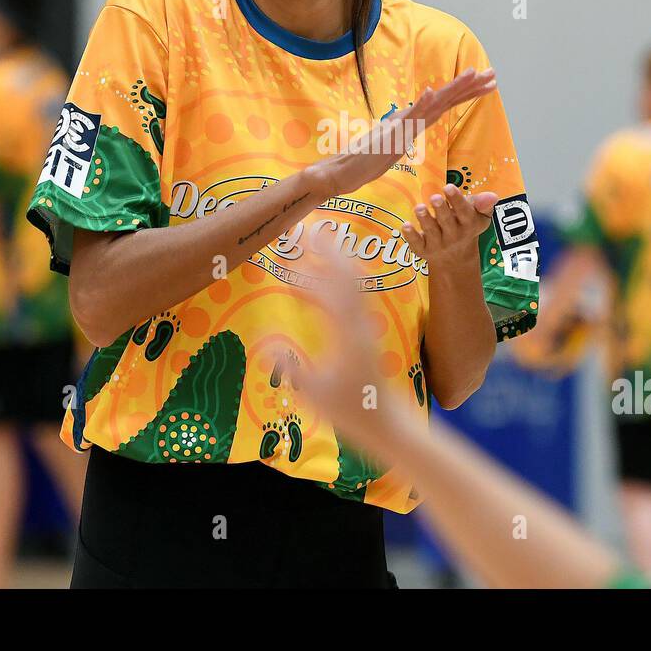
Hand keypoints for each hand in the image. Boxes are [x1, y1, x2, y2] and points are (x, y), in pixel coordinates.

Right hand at [267, 237, 410, 454]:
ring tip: (314, 242)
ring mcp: (364, 326)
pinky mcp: (364, 332)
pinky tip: (321, 278)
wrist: (388, 422)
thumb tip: (262, 341)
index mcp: (348, 334)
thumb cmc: (352, 412)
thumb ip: (290, 367)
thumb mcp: (315, 393)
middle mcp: (360, 323)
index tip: (294, 249)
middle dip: (327, 250)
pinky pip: (351, 296)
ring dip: (333, 260)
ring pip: (351, 283)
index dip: (312, 268)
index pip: (330, 291)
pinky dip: (337, 279)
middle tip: (306, 228)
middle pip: (345, 277)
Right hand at [313, 67, 496, 197]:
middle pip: (445, 99)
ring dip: (453, 88)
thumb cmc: (365, 163)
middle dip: (471, 86)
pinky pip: (407, 118)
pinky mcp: (390, 134)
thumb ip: (404, 134)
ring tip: (473, 74)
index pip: (445, 104)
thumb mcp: (394, 148)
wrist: (343, 171)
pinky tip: (430, 92)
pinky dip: (419, 104)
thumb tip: (412, 127)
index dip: (467, 93)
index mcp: (412, 121)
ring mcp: (400, 124)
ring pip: (432, 103)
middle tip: (494, 74)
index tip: (488, 84)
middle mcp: (409, 118)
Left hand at [401, 184, 495, 271]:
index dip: (456, 200)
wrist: (456, 259)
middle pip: (447, 222)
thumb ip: (483, 204)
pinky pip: (417, 244)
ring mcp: (438, 245)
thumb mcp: (478, 216)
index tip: (449, 187)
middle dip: (441, 210)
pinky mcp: (424, 251)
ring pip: (431, 232)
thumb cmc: (465, 226)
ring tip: (419, 208)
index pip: (464, 212)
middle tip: (435, 198)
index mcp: (468, 224)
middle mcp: (453, 236)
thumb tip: (492, 196)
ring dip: (425, 220)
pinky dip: (411, 236)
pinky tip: (405, 226)